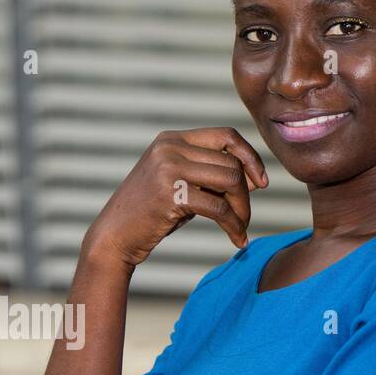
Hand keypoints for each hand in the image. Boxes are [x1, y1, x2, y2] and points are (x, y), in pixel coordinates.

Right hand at [82, 127, 267, 271]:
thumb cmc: (152, 213)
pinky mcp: (170, 193)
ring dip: (242, 209)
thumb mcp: (185, 187)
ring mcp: (168, 168)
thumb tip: (258, 178)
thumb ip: (217, 178)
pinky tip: (237, 239)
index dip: (250, 156)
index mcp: (173, 139)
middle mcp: (170, 147)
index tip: (262, 182)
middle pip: (232, 163)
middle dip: (245, 193)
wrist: (113, 237)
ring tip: (241, 227)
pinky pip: (219, 208)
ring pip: (231, 181)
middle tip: (243, 216)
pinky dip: (234, 225)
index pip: (227, 135)